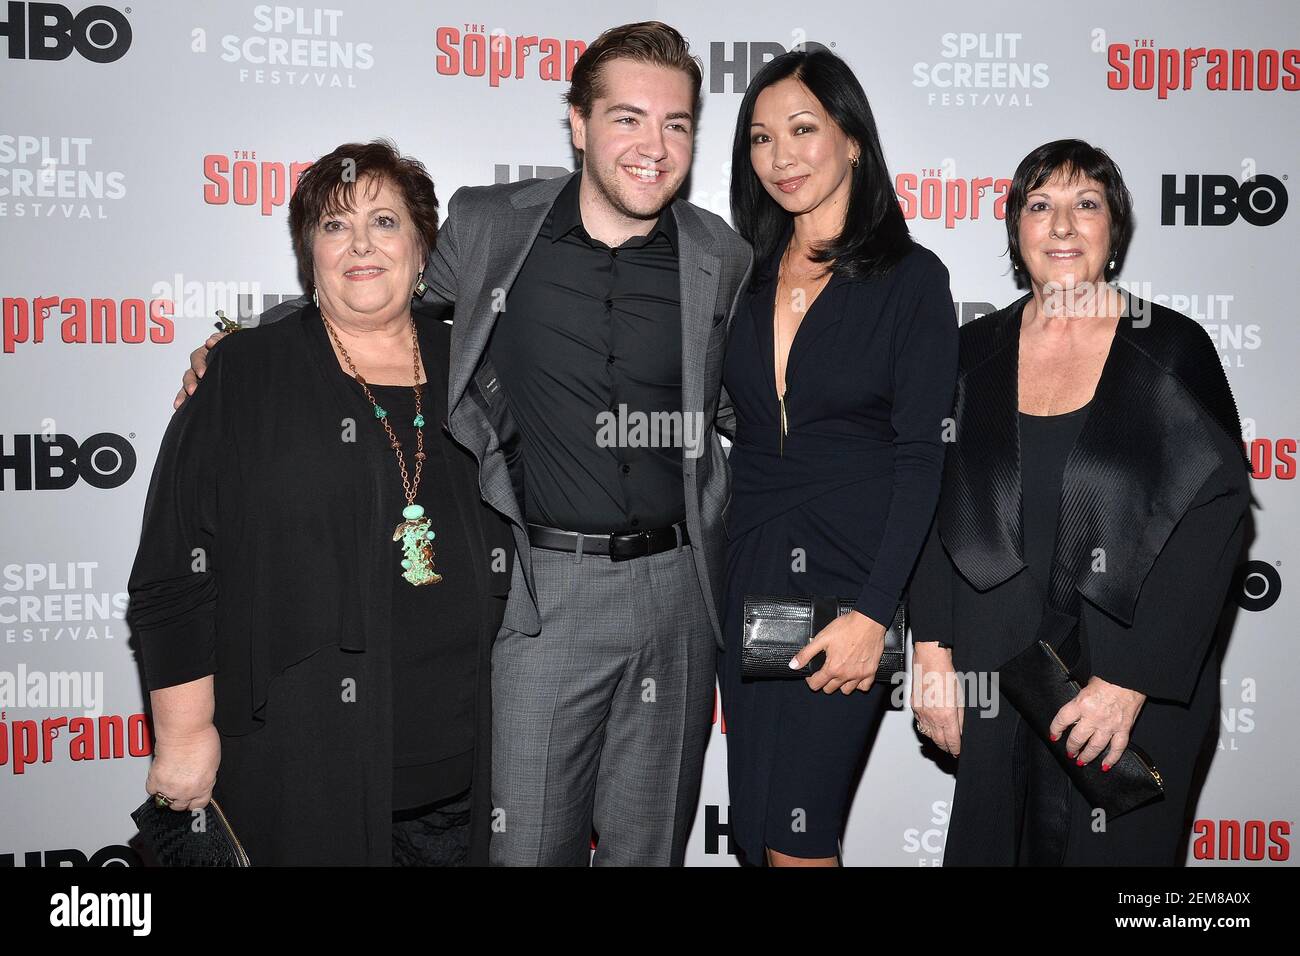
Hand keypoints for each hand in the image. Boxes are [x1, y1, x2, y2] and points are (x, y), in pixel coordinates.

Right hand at [146, 723, 220, 811]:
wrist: (184, 731)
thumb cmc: (201, 740)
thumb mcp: (213, 763)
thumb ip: (205, 778)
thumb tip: (200, 782)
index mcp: (203, 787)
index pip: (198, 805)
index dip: (194, 801)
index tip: (192, 798)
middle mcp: (186, 791)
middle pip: (179, 806)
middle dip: (180, 799)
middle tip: (179, 788)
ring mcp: (169, 788)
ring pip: (164, 801)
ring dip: (166, 794)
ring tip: (170, 781)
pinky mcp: (155, 781)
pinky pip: (152, 791)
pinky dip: (154, 786)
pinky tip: (160, 778)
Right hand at [173, 331, 227, 408]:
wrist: (244, 360)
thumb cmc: (234, 351)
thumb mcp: (230, 343)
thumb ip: (221, 340)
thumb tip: (210, 342)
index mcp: (206, 354)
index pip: (198, 357)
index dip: (198, 365)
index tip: (202, 373)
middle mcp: (200, 367)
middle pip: (190, 373)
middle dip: (190, 382)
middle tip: (193, 390)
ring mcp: (200, 378)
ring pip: (188, 385)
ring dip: (183, 394)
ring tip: (180, 403)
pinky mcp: (202, 389)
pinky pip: (190, 395)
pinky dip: (185, 401)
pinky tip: (180, 408)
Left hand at [791, 609, 884, 693]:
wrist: (868, 621)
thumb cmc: (846, 627)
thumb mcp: (821, 638)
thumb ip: (806, 654)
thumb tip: (793, 665)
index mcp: (832, 668)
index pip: (816, 685)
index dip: (810, 680)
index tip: (811, 674)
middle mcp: (846, 675)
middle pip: (830, 689)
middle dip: (824, 682)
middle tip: (825, 671)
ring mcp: (860, 675)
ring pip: (847, 690)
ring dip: (840, 685)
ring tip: (839, 673)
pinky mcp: (871, 671)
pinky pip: (864, 687)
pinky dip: (858, 684)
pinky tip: (854, 675)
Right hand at [911, 641, 963, 755]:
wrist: (930, 660)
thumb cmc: (946, 673)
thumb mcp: (961, 698)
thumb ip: (961, 718)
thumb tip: (962, 731)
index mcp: (946, 716)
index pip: (952, 741)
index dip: (956, 749)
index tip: (958, 752)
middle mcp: (932, 717)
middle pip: (939, 741)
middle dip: (946, 747)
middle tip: (952, 750)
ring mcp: (921, 712)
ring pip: (928, 734)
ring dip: (936, 740)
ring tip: (942, 742)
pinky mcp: (914, 706)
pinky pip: (920, 723)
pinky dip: (926, 728)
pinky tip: (931, 728)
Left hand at [1050, 676, 1145, 770]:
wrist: (1131, 676)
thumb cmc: (1108, 676)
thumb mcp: (1087, 684)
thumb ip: (1080, 699)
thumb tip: (1073, 711)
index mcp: (1081, 703)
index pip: (1062, 720)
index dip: (1055, 730)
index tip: (1054, 736)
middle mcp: (1094, 717)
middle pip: (1077, 738)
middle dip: (1071, 748)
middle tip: (1069, 752)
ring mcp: (1110, 725)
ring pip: (1095, 747)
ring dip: (1087, 756)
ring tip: (1081, 761)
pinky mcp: (1124, 728)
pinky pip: (1117, 748)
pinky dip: (1111, 758)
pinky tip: (1105, 765)